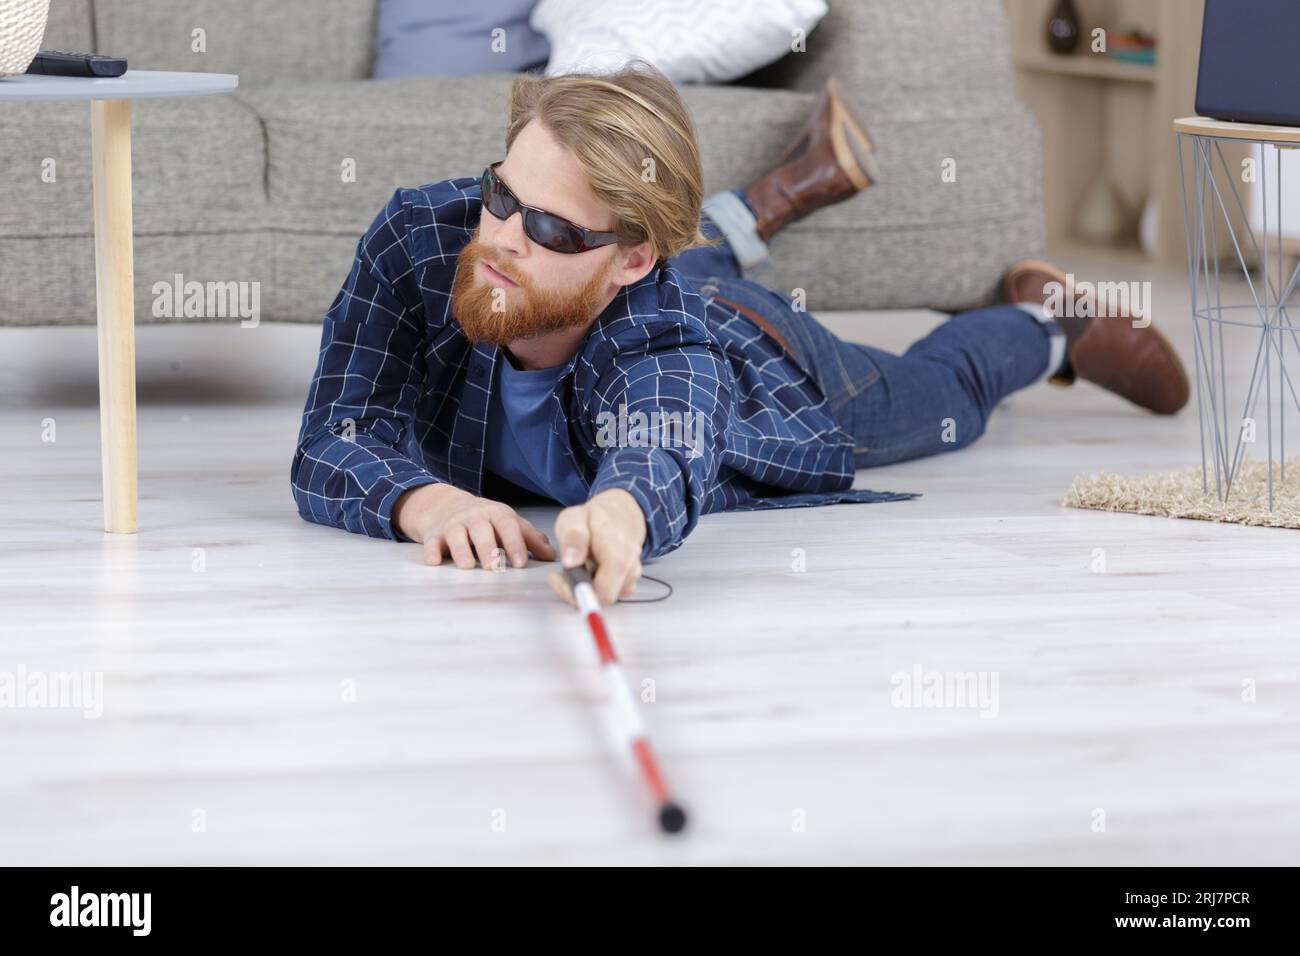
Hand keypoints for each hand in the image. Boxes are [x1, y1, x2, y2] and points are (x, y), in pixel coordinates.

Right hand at [394, 483, 556, 568]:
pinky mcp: (434, 535)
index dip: (515, 544)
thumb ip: (529, 538)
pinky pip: (431, 542)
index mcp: (496, 514)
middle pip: (481, 530)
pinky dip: (431, 552)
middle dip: (487, 548)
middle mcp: (474, 517)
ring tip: (466, 566)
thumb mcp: (508, 523)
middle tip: (494, 567)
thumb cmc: (484, 519)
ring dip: (461, 551)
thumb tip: (552, 555)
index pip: (508, 526)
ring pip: (456, 536)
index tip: (521, 563)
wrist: (446, 505)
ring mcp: (453, 525)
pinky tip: (434, 561)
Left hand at [547, 489, 647, 605]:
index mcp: (616, 551)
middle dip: (578, 589)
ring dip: (585, 585)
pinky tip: (589, 569)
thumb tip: (572, 563)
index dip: (578, 591)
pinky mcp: (628, 583)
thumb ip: (574, 537)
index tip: (556, 577)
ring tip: (579, 564)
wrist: (620, 515)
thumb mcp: (574, 518)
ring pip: (602, 596)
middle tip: (564, 571)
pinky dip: (594, 586)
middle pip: (601, 598)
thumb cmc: (595, 518)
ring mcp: (631, 576)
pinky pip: (607, 594)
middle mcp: (629, 566)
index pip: (603, 590)